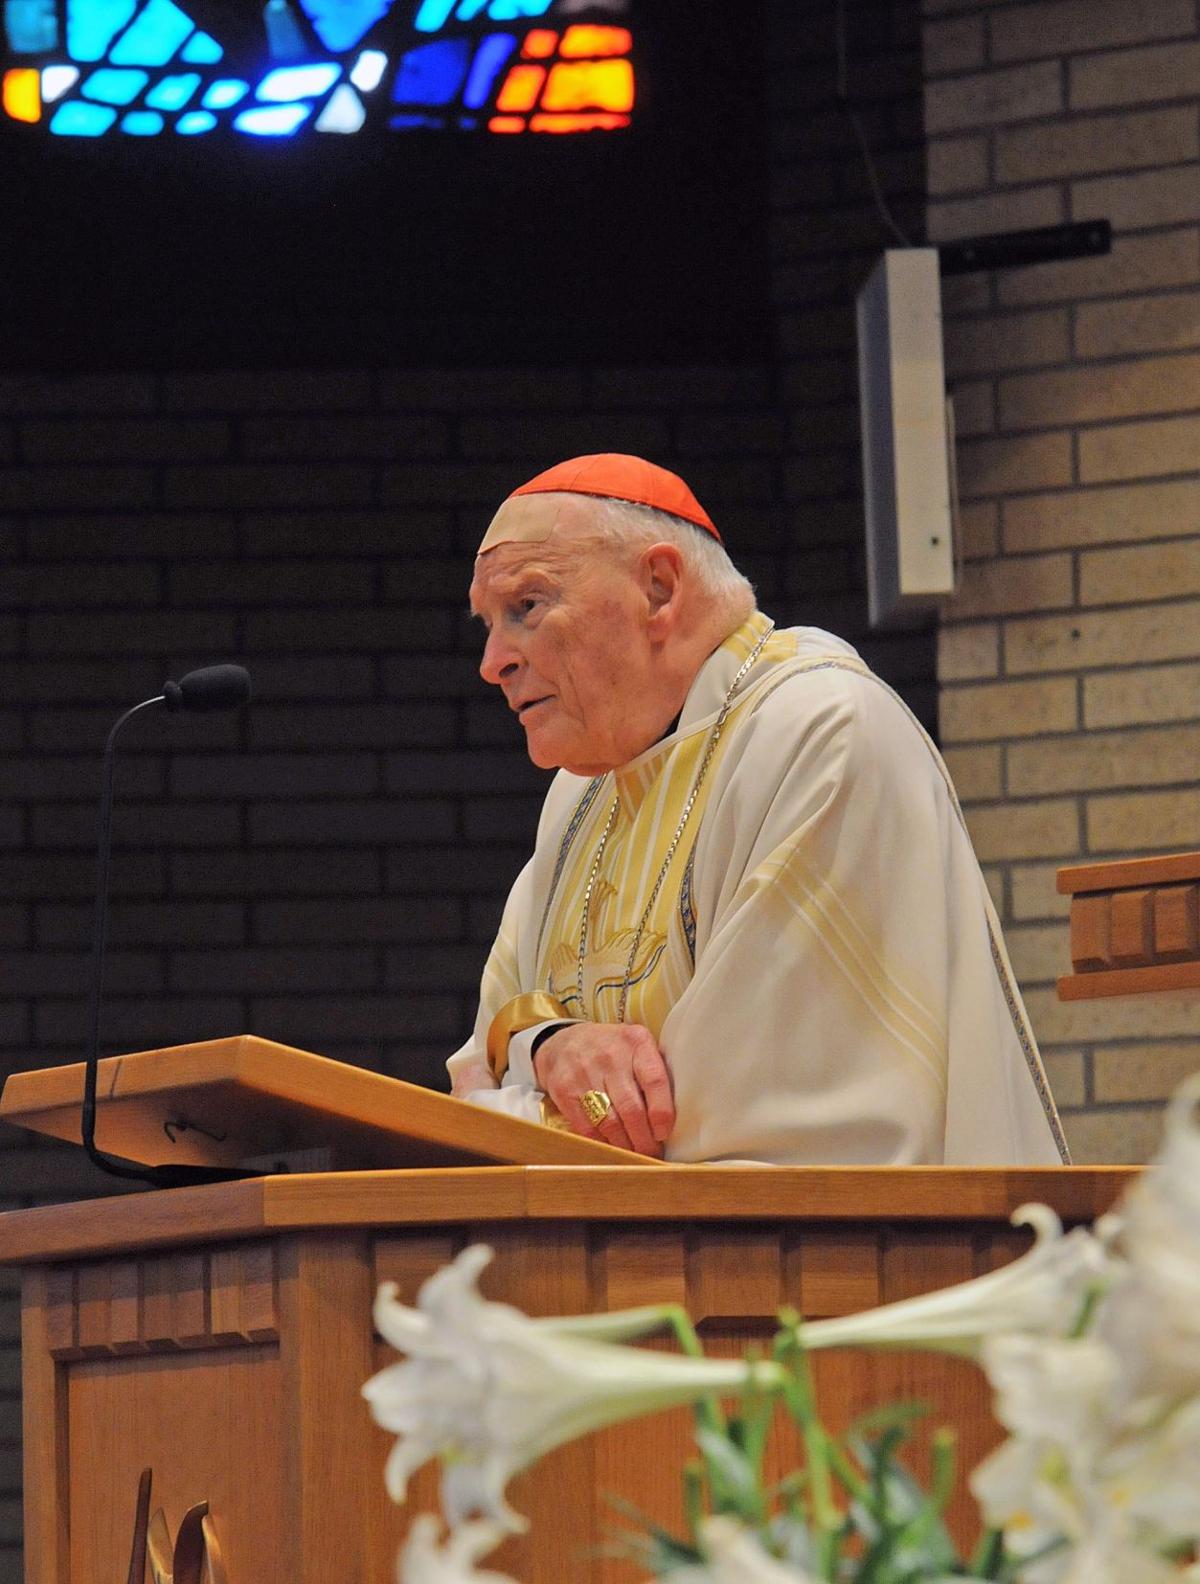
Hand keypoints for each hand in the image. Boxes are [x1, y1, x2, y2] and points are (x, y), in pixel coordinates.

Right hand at [533, 1023, 673, 1156]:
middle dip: (644, 1140)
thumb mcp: (636, 1047)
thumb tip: (678, 1117)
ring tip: (635, 1155)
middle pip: (632, 1109)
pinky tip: (612, 1148)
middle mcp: (610, 1056)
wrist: (563, 1044)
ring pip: (610, 1122)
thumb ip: (655, 1072)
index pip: (655, 1081)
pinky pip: (588, 1127)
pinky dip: (603, 1143)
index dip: (662, 1113)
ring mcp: (585, 1073)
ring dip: (625, 1146)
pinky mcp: (565, 1091)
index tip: (664, 1134)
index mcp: (636, 1042)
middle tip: (652, 1155)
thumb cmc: (612, 1051)